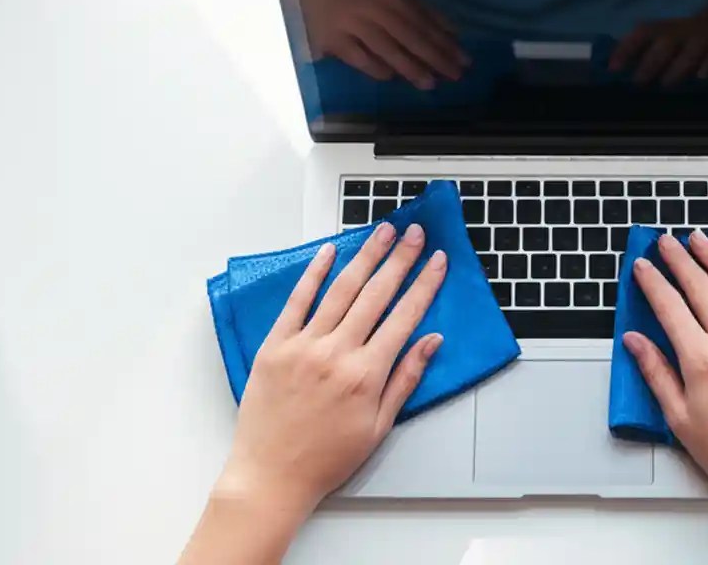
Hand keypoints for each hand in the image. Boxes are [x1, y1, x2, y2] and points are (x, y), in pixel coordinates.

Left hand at [214, 222, 446, 516]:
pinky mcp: (275, 346)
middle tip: (414, 233)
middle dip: (399, 259)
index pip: (404, 317)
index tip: (436, 260)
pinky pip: (297, 301)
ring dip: (365, 257)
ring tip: (382, 232)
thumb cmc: (326, 457)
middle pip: (376, 294)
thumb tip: (431, 341)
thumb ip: (406, 379)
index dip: (424, 284)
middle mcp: (336, 354)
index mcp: (366, 375)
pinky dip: (314, 274)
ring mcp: (303, 346)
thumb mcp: (379, 426)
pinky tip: (329, 252)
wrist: (271, 475)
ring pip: (340, 290)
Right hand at [304, 0, 468, 89]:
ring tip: (430, 84)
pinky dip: (375, 67)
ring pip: (387, 49)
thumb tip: (452, 33)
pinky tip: (391, 77)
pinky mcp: (333, 39)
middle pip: (411, 37)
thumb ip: (423, 11)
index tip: (464, 61)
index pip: (425, 24)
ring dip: (411, 67)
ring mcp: (353, 25)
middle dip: (435, 58)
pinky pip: (358, 57)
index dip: (445, 43)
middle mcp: (375, 10)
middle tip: (455, 76)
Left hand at [608, 8, 707, 85]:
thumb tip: (621, 68)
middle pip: (665, 43)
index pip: (643, 32)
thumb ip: (652, 50)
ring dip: (677, 67)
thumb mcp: (675, 35)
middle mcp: (686, 32)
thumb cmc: (697, 33)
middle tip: (638, 81)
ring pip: (690, 51)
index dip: (626, 48)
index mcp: (670, 28)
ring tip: (666, 83)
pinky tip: (702, 76)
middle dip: (650, 62)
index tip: (612, 67)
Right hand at [623, 231, 707, 505]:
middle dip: (679, 260)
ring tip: (699, 239)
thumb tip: (634, 340)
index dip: (653, 282)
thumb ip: (656, 373)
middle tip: (665, 242)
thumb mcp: (678, 417)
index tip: (642, 266)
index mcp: (700, 361)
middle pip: (700, 288)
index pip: (669, 308)